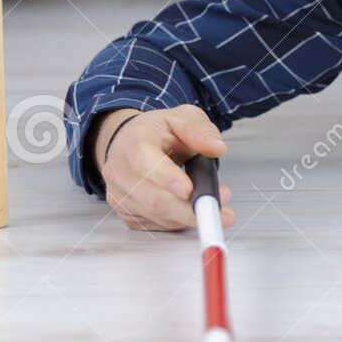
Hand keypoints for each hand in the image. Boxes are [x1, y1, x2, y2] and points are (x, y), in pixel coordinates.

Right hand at [93, 104, 233, 231]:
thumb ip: (200, 130)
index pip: (145, 163)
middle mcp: (120, 171)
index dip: (167, 179)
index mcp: (133, 142)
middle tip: (221, 212)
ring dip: (189, 216)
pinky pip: (156, 224)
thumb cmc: (159, 131)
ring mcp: (120, 194)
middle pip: (152, 199)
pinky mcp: (126, 212)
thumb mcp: (183, 117)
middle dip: (188, 209)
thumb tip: (217, 148)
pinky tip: (193, 210)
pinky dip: (180, 222)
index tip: (189, 190)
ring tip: (217, 206)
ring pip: (156, 215)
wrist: (129, 142)